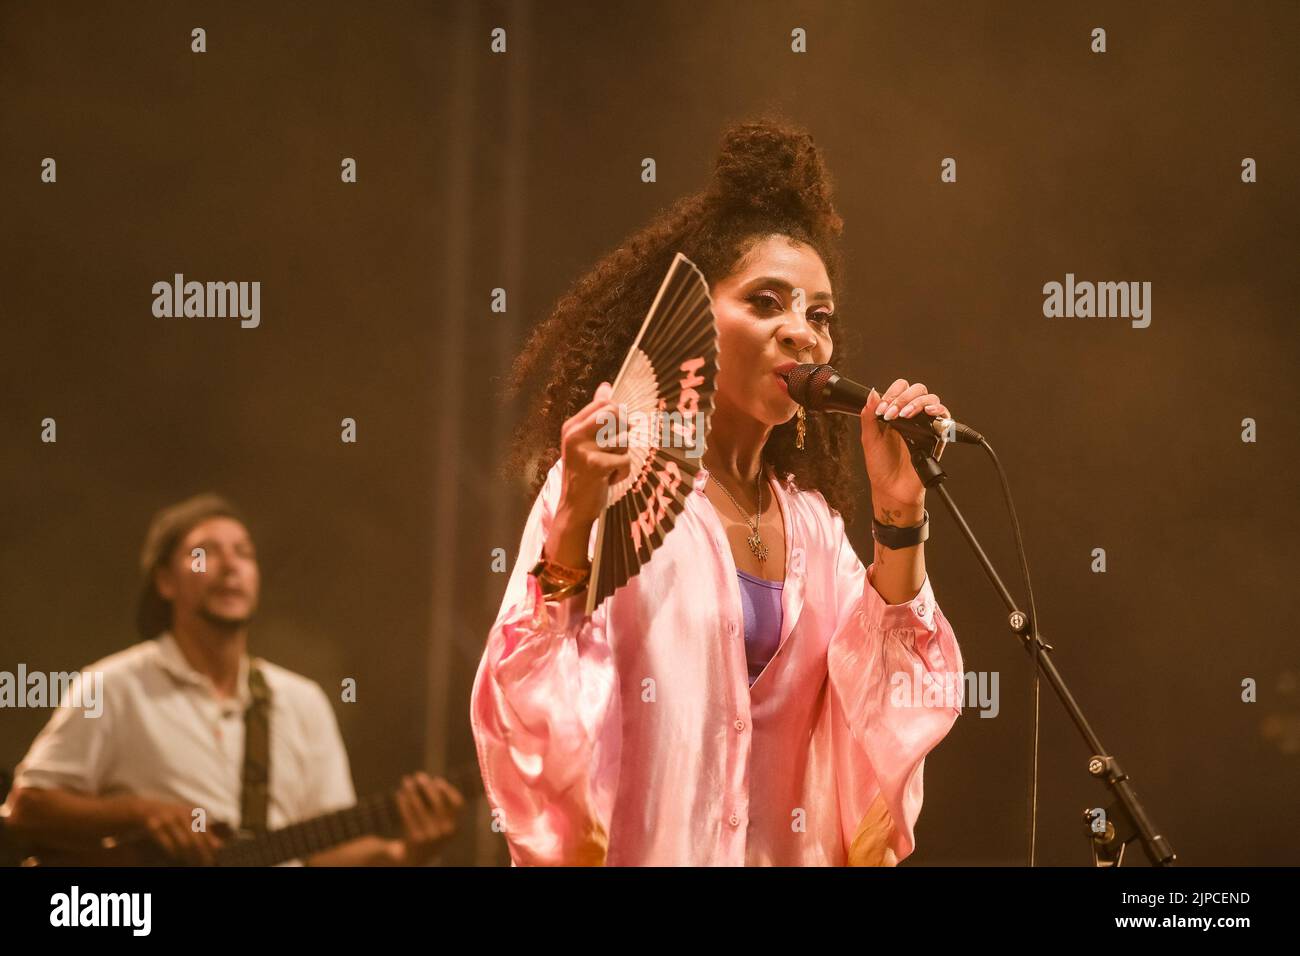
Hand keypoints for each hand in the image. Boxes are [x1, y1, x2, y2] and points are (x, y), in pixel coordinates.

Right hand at [133, 797, 223, 865]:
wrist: (143, 808)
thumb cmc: (171, 817)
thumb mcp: (188, 820)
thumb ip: (203, 831)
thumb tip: (219, 846)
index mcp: (191, 812)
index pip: (205, 832)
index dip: (210, 847)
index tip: (213, 859)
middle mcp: (181, 814)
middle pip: (196, 839)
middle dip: (201, 854)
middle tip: (204, 864)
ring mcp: (167, 819)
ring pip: (183, 842)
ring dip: (188, 855)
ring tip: (192, 863)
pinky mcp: (153, 826)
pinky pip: (166, 842)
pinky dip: (172, 851)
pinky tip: (175, 857)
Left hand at [389, 773, 463, 865]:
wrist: (413, 860)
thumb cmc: (426, 836)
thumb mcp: (439, 826)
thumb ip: (440, 807)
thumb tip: (433, 781)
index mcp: (455, 827)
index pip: (457, 803)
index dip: (448, 790)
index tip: (437, 780)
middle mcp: (445, 831)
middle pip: (438, 801)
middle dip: (428, 786)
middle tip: (419, 776)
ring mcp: (431, 836)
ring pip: (421, 806)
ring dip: (412, 791)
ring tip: (406, 781)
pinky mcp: (415, 838)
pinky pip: (409, 814)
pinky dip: (403, 802)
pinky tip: (398, 794)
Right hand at [548, 381, 632, 565]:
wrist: (574, 507)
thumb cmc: (584, 472)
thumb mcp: (586, 440)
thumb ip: (596, 413)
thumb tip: (606, 386)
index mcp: (572, 426)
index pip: (605, 404)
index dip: (618, 417)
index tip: (612, 434)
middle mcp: (574, 434)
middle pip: (616, 414)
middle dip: (623, 433)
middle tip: (613, 450)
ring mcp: (584, 450)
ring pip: (624, 439)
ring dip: (623, 456)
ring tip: (609, 467)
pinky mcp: (595, 466)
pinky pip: (625, 460)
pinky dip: (623, 473)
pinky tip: (609, 479)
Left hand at [860, 378, 950, 516]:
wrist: (892, 488)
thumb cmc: (881, 466)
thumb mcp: (869, 438)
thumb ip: (869, 415)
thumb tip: (872, 393)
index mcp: (894, 414)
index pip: (900, 389)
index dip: (893, 392)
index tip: (883, 407)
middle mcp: (911, 417)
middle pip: (918, 390)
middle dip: (904, 397)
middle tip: (893, 412)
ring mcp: (924, 425)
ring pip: (931, 400)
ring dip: (918, 402)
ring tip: (906, 414)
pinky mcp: (936, 436)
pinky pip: (945, 418)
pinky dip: (939, 410)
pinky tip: (929, 413)